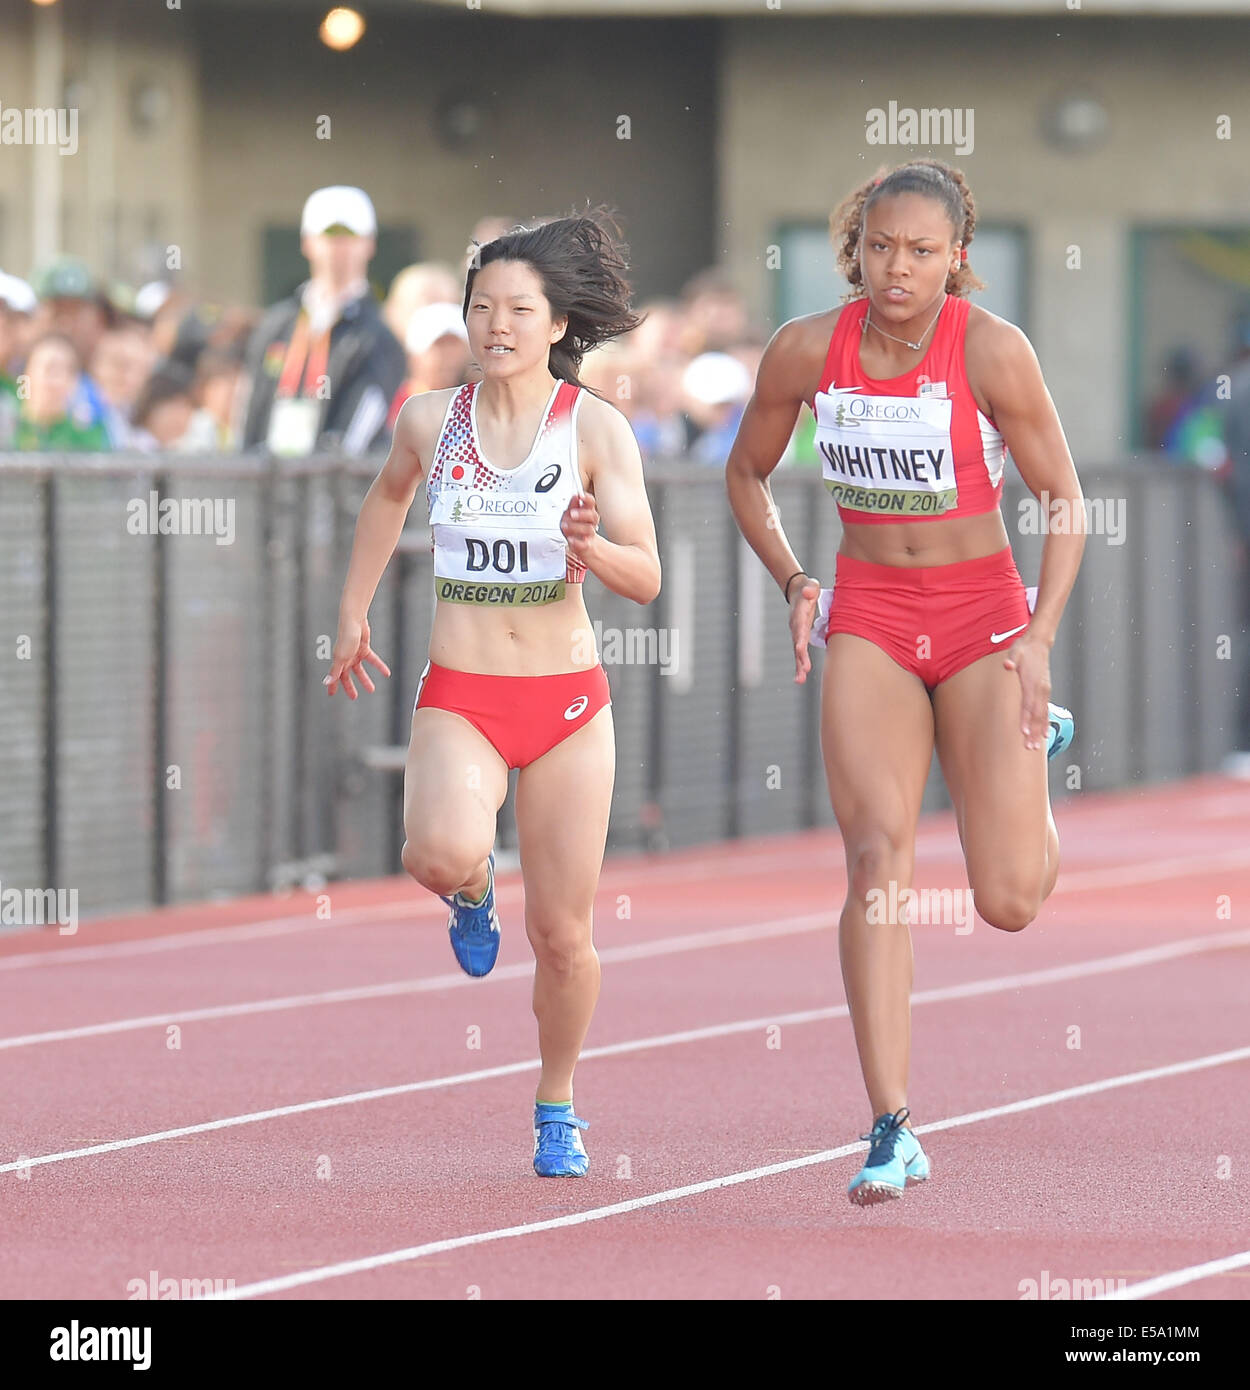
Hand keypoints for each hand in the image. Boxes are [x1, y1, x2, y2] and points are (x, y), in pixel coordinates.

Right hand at [324, 614, 391, 699]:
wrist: (354, 620)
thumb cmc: (346, 636)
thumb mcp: (341, 657)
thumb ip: (335, 671)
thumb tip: (326, 682)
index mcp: (338, 661)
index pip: (334, 676)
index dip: (333, 686)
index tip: (331, 694)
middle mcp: (346, 658)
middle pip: (347, 675)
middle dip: (350, 686)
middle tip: (354, 697)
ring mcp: (355, 653)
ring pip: (360, 670)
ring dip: (365, 680)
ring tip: (372, 690)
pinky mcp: (364, 648)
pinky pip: (373, 660)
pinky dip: (379, 666)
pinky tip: (386, 673)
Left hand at [560, 491, 599, 559]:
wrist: (583, 546)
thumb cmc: (576, 528)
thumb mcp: (571, 514)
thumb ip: (572, 505)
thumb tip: (575, 496)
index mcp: (588, 512)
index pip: (591, 503)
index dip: (587, 499)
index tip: (580, 496)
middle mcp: (591, 523)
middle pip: (593, 516)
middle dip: (582, 514)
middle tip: (572, 513)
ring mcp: (589, 534)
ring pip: (589, 529)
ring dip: (575, 527)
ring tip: (565, 526)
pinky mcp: (586, 545)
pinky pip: (584, 544)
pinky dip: (577, 542)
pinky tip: (571, 539)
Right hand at [789, 576, 821, 683]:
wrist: (798, 592)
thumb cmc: (808, 589)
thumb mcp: (810, 585)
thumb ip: (809, 589)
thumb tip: (808, 592)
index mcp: (799, 614)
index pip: (799, 626)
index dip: (800, 637)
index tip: (800, 648)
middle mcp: (796, 626)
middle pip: (797, 643)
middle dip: (800, 656)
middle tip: (804, 669)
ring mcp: (797, 633)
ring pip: (797, 651)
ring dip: (799, 665)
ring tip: (800, 679)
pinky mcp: (800, 638)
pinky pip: (800, 653)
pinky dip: (801, 665)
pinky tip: (801, 677)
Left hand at [1003, 634, 1050, 750]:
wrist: (1038, 644)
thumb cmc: (1025, 650)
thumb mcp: (1015, 652)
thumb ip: (1012, 659)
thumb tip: (1008, 665)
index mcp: (1033, 683)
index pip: (1028, 705)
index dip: (1026, 719)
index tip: (1024, 732)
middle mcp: (1041, 690)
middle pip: (1037, 715)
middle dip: (1034, 732)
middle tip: (1030, 747)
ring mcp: (1044, 692)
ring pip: (1043, 716)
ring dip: (1039, 732)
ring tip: (1036, 746)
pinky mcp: (1045, 693)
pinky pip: (1046, 712)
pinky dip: (1045, 724)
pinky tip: (1044, 735)